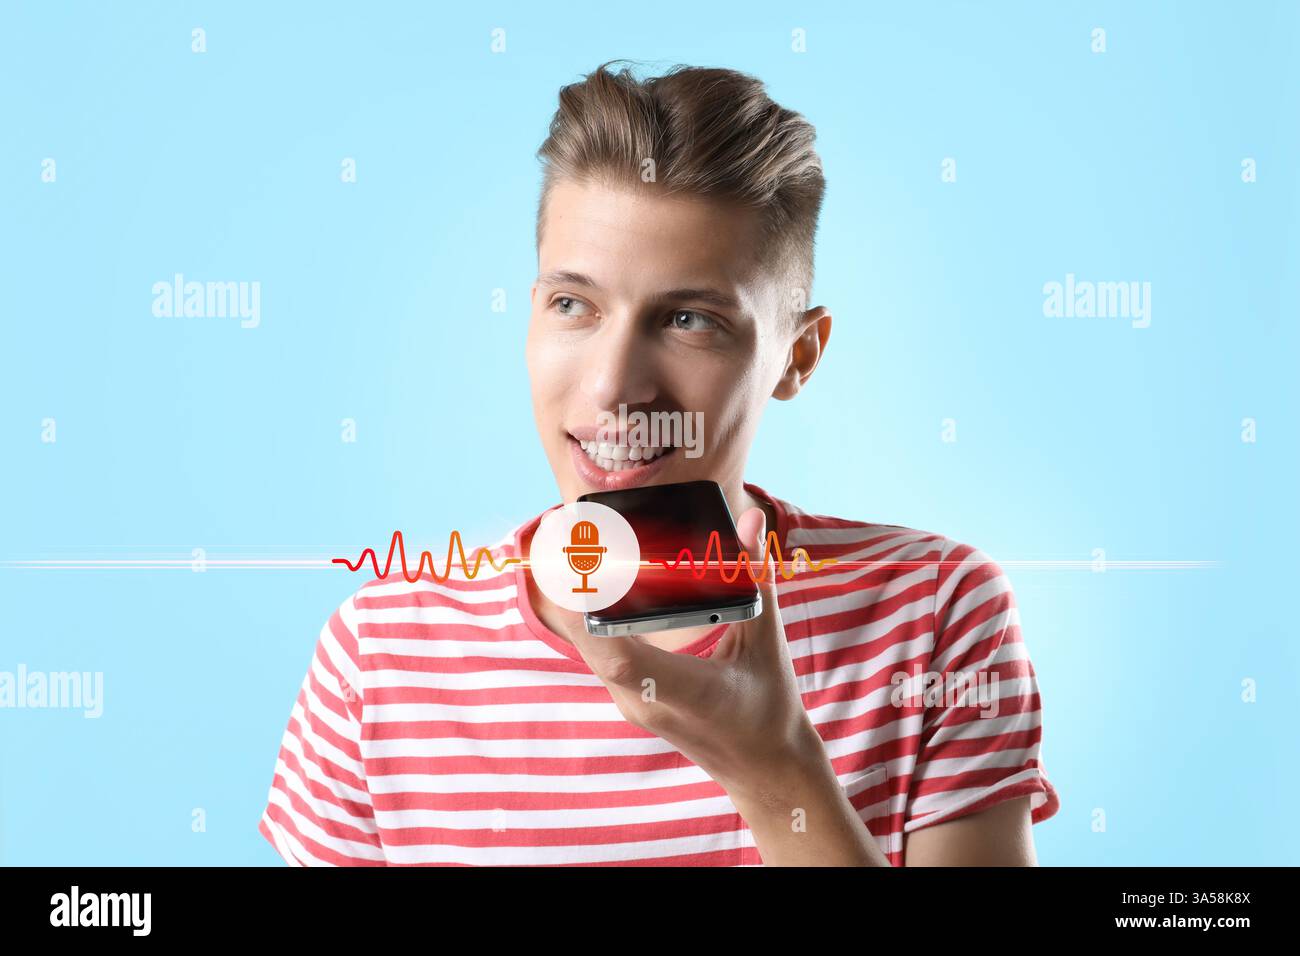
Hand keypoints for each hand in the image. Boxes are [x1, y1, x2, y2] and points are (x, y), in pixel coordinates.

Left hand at [564, 506, 825, 796]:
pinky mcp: (629, 698)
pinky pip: (600, 653)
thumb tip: (749, 521)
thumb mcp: (768, 642)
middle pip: (590, 642)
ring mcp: (632, 703)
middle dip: (569, 585)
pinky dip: (590, 616)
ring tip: (567, 543)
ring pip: (588, 647)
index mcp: (682, 692)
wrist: (764, 769)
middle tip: (559, 527)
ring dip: (575, 598)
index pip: (619, 655)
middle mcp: (644, 701)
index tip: (570, 565)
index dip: (587, 613)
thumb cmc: (771, 708)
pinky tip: (588, 581)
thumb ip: (755, 579)